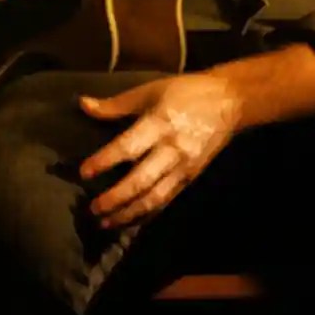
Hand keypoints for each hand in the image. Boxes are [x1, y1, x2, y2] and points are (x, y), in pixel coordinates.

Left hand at [78, 74, 245, 228]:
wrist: (230, 101)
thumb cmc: (186, 92)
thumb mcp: (150, 91)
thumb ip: (116, 104)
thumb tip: (83, 105)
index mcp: (160, 123)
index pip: (128, 147)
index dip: (105, 161)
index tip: (84, 172)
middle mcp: (172, 149)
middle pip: (141, 181)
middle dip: (115, 198)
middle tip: (93, 208)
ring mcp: (183, 167)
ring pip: (154, 197)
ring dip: (129, 213)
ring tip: (106, 223)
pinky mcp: (191, 177)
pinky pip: (167, 200)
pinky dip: (148, 213)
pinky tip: (131, 221)